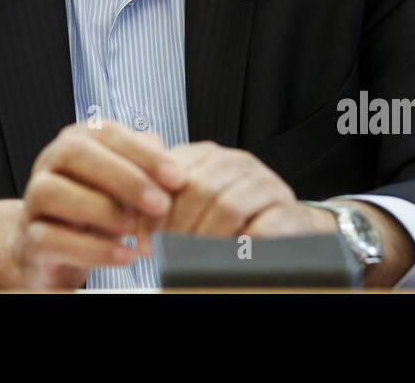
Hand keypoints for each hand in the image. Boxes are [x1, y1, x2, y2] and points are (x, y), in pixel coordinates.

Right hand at [13, 121, 183, 287]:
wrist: (52, 244)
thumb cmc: (94, 206)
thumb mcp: (122, 182)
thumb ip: (145, 167)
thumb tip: (174, 169)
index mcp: (75, 141)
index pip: (106, 132)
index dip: (143, 153)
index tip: (176, 177)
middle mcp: (49, 163)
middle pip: (75, 154)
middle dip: (123, 178)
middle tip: (160, 204)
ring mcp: (33, 201)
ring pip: (53, 192)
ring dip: (100, 209)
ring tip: (134, 228)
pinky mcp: (29, 239)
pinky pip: (50, 239)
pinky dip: (91, 248)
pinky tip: (123, 255)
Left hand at [140, 141, 335, 239]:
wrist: (282, 227)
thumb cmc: (226, 218)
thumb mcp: (190, 200)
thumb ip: (158, 195)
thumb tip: (125, 205)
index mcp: (209, 155)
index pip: (173, 172)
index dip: (154, 210)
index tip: (144, 241)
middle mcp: (239, 162)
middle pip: (199, 187)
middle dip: (177, 226)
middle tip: (165, 253)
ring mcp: (266, 185)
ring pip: (228, 206)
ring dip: (204, 239)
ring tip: (191, 260)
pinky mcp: (289, 212)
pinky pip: (262, 228)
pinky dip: (239, 248)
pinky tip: (227, 258)